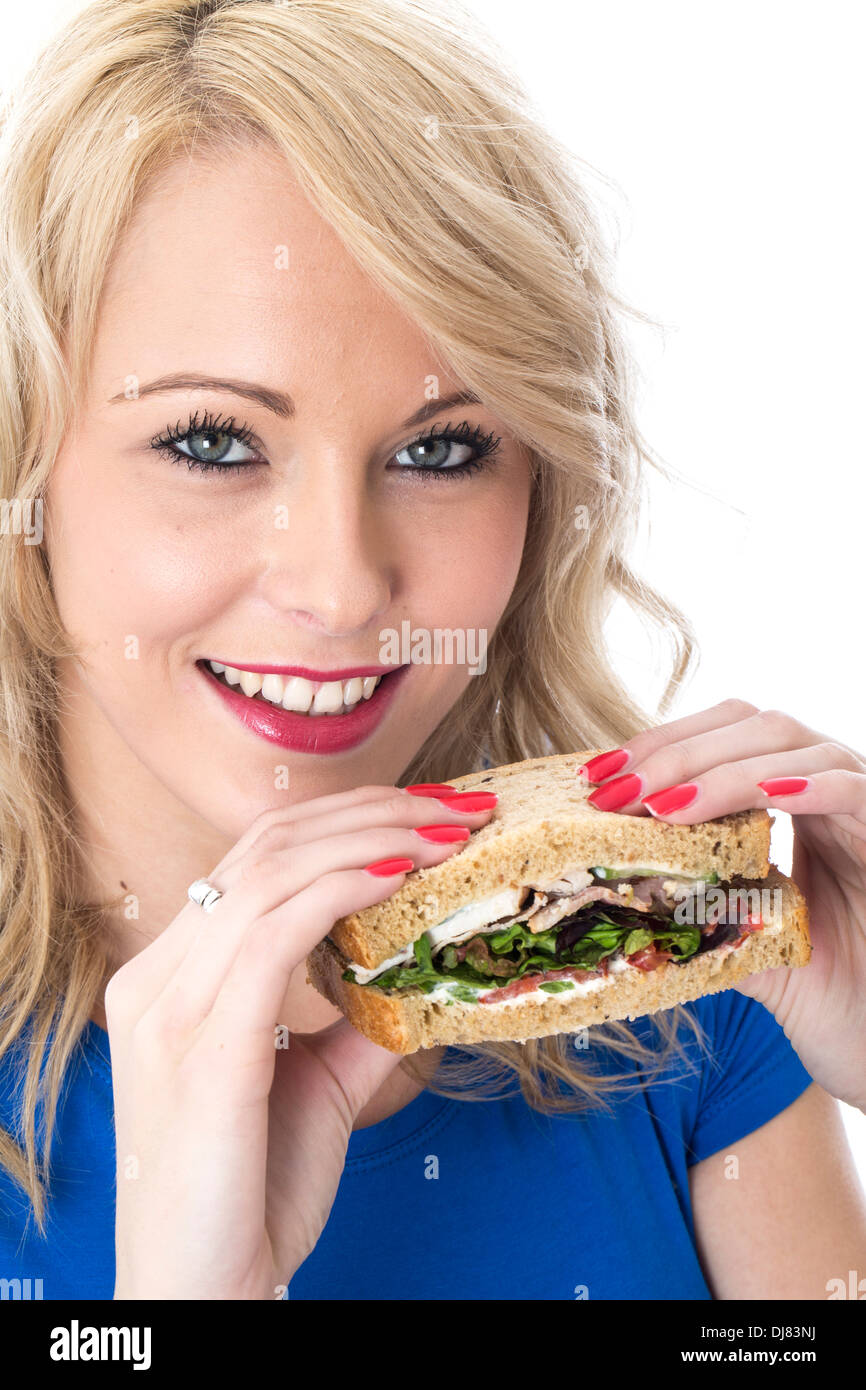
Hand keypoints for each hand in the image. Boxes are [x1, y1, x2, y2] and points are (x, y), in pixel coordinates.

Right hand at [107, 782, 495, 1298]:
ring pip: (268, 873)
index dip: (346, 821)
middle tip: (457, 807)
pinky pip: (271, 934)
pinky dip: (340, 890)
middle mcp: (157, 978)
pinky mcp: (201, 1047)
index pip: (256, 860)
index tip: (430, 813)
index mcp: (172, 978)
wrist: (207, 1297)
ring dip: (370, 838)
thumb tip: (422, 972)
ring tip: (447, 832)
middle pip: (263, 848)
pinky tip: (400, 875)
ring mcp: (169, 1008)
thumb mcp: (315, 1086)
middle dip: (370, 813)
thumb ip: (357, 1021)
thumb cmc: (250, 1193)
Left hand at [578, 699, 865, 1111]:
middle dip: (675, 750)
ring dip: (720, 768)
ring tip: (662, 806)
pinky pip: (852, 789)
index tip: (598, 778)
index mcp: (794, 800)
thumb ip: (698, 912)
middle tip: (614, 791)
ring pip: (795, 744)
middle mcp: (831, 788)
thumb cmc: (835, 1001)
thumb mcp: (747, 947)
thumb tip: (618, 892)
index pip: (725, 735)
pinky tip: (758, 800)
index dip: (661, 744)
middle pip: (752, 725)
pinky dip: (803, 784)